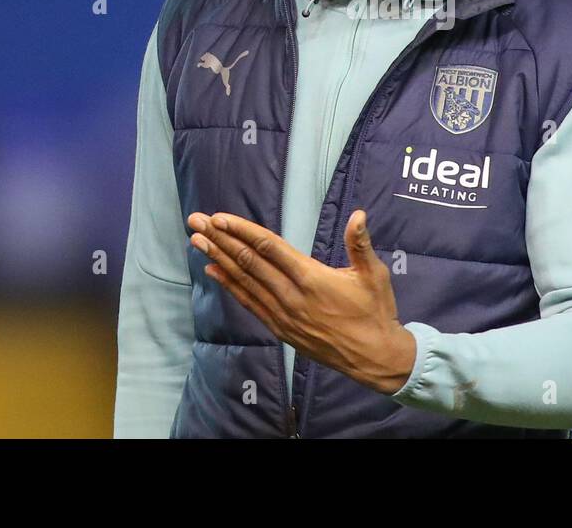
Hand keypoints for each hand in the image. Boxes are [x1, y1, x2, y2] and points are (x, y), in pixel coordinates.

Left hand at [186, 208, 416, 395]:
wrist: (373, 357)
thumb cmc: (375, 311)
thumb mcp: (374, 275)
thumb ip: (360, 244)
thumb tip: (358, 215)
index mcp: (312, 278)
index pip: (269, 248)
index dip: (242, 231)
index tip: (220, 218)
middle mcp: (291, 296)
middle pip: (248, 262)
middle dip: (220, 239)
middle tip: (197, 222)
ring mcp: (283, 315)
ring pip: (244, 282)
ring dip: (218, 259)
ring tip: (196, 242)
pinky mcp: (280, 329)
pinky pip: (249, 303)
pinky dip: (230, 286)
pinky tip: (213, 272)